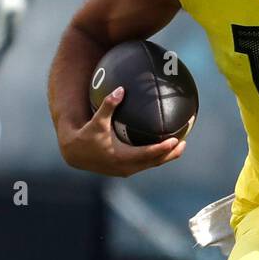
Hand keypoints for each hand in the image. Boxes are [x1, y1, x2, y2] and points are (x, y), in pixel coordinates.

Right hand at [59, 87, 186, 175]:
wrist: (75, 154)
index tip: (176, 140)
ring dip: (165, 156)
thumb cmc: (86, 136)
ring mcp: (126, 170)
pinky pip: (145, 163)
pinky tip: (163, 146)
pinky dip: (156, 156)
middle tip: (184, 142)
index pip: (148, 154)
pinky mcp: (125, 169)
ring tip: (179, 145)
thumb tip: (120, 89)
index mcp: (122, 157)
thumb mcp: (97, 121)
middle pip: (155, 162)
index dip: (163, 148)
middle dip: (171, 153)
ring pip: (151, 164)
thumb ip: (108, 105)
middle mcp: (126, 167)